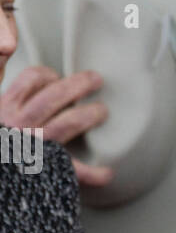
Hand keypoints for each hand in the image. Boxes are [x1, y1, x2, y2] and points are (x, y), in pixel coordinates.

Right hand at [0, 64, 112, 185]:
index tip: (56, 78)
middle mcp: (21, 125)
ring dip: (89, 114)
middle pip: (55, 96)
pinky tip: (107, 173)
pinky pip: (73, 171)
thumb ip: (4, 80)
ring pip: (67, 123)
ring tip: (102, 111)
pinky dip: (92, 174)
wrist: (1, 180)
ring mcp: (35, 147)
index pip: (32, 79)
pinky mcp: (46, 171)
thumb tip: (12, 52)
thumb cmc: (3, 136)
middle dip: (79, 84)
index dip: (48, 74)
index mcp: (7, 108)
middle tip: (96, 80)